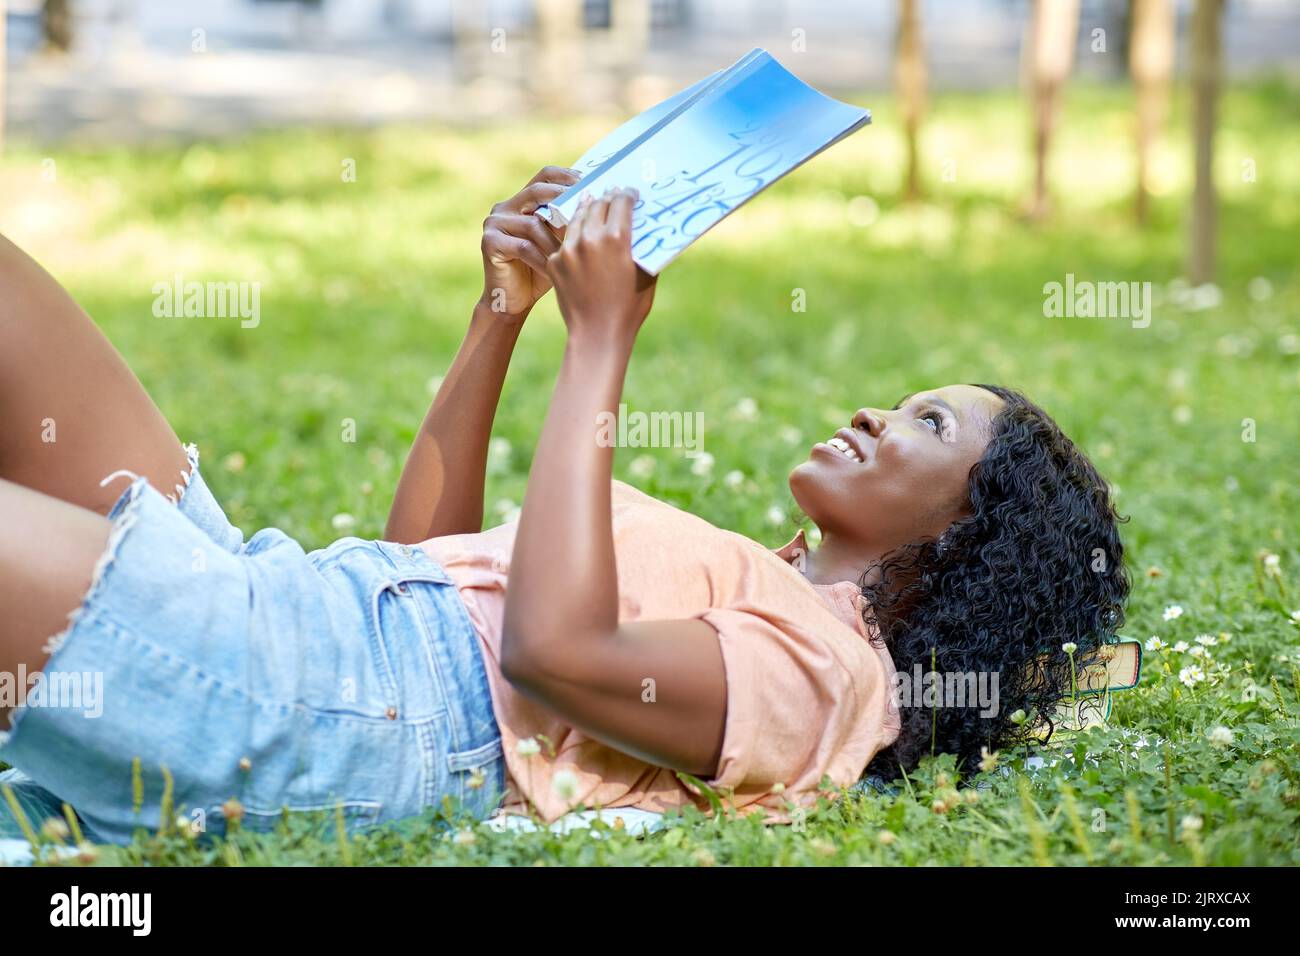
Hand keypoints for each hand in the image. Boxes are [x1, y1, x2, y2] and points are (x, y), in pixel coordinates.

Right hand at [479, 166, 580, 320]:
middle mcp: (505, 207)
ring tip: (572, 257)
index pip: (545, 176)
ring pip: (534, 224)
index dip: (568, 176)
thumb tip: (600, 204)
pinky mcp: (490, 242)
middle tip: (586, 212)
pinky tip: (555, 271)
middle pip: (538, 191)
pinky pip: (523, 246)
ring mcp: (494, 223)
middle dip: (564, 200)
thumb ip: (568, 222)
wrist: (514, 301)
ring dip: (555, 242)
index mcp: (522, 201)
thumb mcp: (558, 242)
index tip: (591, 183)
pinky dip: (542, 260)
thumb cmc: (541, 272)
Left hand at [546, 187, 656, 349]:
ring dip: (587, 208)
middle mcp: (590, 238)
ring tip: (591, 203)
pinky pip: (565, 241)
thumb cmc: (630, 307)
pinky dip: (574, 235)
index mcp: (616, 238)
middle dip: (607, 197)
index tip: (630, 193)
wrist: (597, 334)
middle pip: (598, 204)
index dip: (627, 194)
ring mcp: (569, 250)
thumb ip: (641, 247)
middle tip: (611, 194)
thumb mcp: (646, 274)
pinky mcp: (555, 262)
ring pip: (577, 217)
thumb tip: (643, 229)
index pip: (621, 201)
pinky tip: (578, 233)